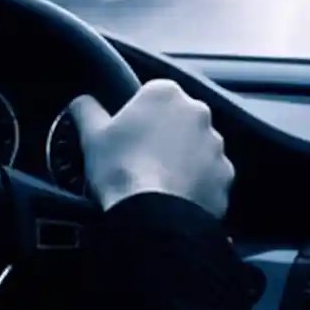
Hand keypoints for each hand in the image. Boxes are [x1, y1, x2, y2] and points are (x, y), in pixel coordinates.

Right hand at [70, 79, 233, 217]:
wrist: (151, 215)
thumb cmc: (120, 169)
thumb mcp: (92, 135)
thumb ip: (87, 110)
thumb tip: (83, 102)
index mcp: (165, 93)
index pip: (152, 96)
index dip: (138, 117)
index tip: (128, 137)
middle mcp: (198, 113)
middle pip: (178, 120)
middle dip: (164, 137)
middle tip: (141, 161)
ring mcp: (215, 145)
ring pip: (197, 149)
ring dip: (182, 160)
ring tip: (158, 183)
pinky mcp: (225, 176)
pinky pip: (210, 177)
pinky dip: (197, 185)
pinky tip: (176, 198)